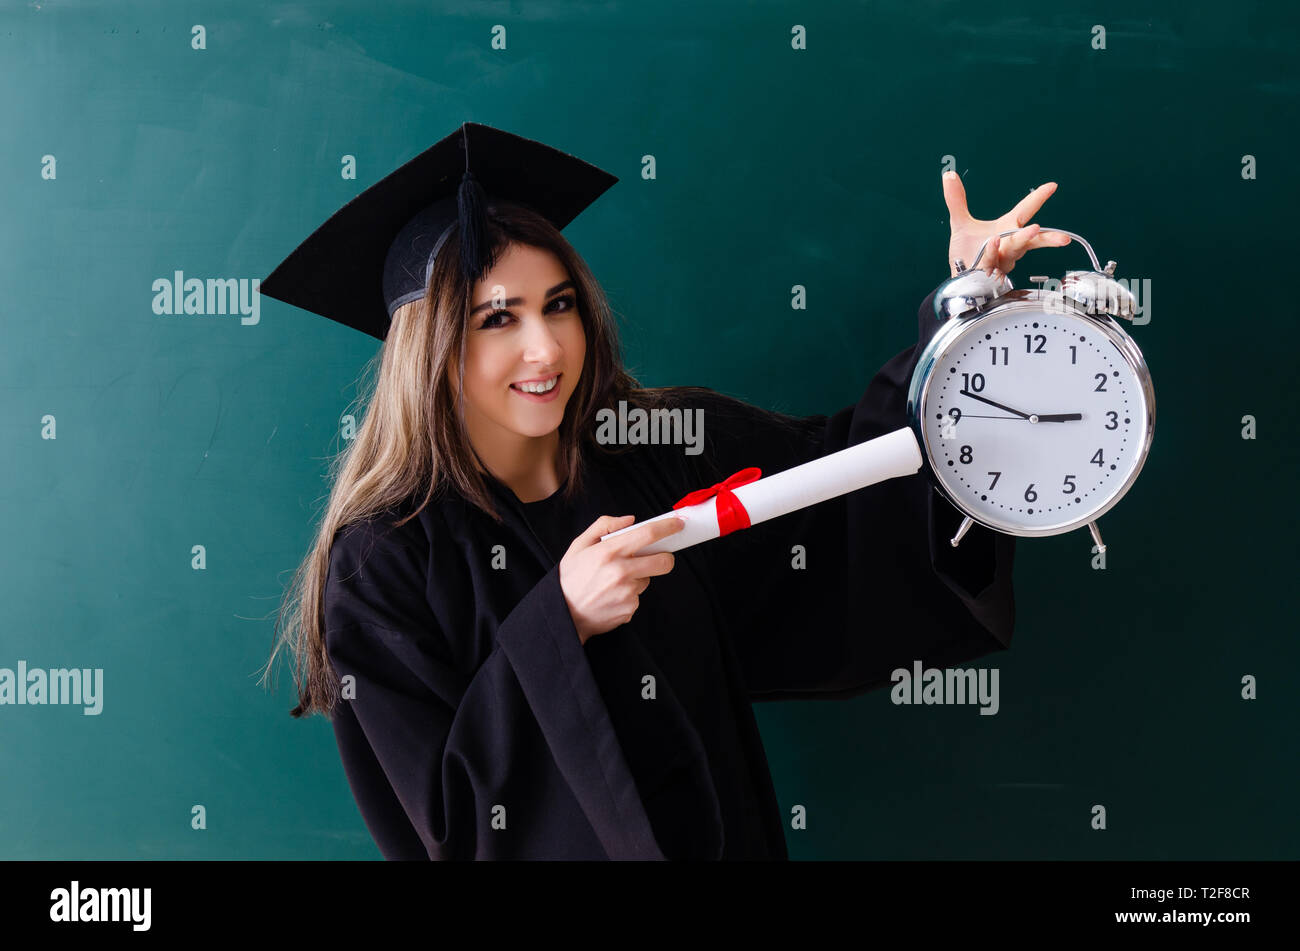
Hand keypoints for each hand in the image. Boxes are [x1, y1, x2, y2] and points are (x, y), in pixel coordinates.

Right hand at [558, 515, 683, 644]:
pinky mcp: (629, 609)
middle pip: (663, 561)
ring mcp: (627, 593)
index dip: (668, 527)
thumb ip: (604, 526)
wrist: (562, 614)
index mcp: (609, 551)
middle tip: (655, 557)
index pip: (648, 534)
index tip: (678, 524)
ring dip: (638, 578)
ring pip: (648, 580)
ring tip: (614, 581)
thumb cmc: (570, 577)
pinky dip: (629, 595)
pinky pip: (638, 597)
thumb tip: (630, 520)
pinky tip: (612, 596)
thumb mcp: (580, 545)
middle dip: (665, 557)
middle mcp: (621, 571)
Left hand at [942, 171, 1070, 278]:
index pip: (1025, 210)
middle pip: (1030, 238)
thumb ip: (956, 201)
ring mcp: (1002, 260)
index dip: (1038, 198)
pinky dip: (992, 253)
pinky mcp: (993, 273)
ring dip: (1023, 239)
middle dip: (1045, 235)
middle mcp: (1009, 244)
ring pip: (1015, 250)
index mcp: (1006, 228)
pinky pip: (993, 262)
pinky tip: (992, 243)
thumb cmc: (967, 252)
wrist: (959, 277)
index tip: (1052, 186)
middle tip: (1054, 228)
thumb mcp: (960, 223)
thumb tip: (949, 175)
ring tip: (1034, 230)